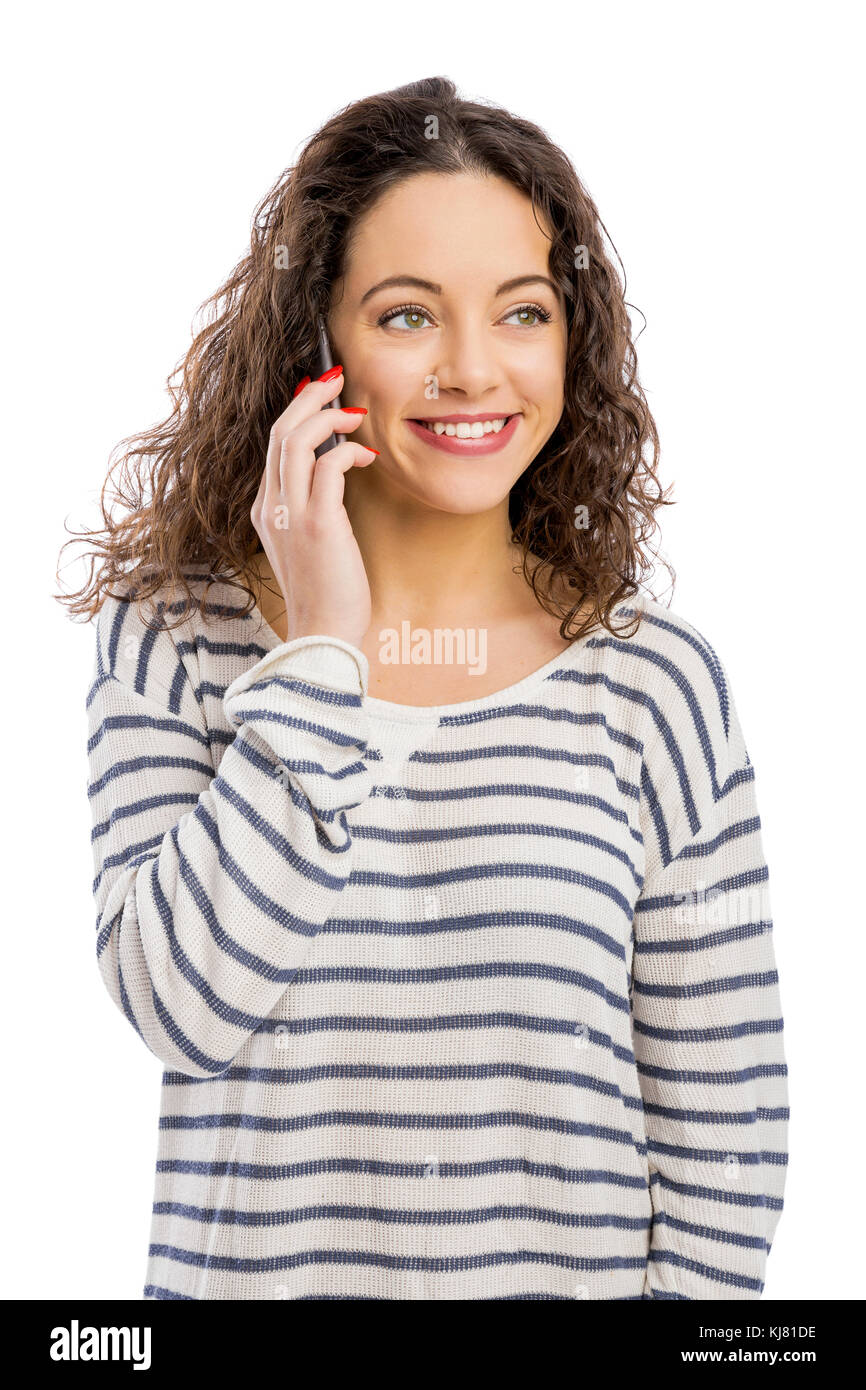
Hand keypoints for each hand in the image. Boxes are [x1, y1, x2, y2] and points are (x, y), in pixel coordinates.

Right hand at [251, 371, 375, 649]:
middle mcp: (271, 507)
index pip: (275, 447)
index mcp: (266, 511)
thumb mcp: (311, 545)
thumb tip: (336, 473)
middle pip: (280, 432)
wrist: (323, 636)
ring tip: (354, 411)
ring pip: (296, 440)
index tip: (321, 397)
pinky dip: (348, 452)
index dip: (298, 414)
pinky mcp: (317, 525)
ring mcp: (290, 515)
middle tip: (334, 380)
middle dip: (308, 398)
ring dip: (327, 415)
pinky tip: (366, 457)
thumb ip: (314, 509)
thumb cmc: (326, 595)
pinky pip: (328, 465)